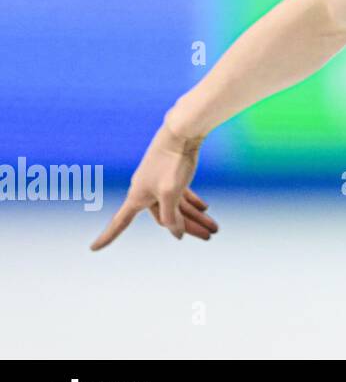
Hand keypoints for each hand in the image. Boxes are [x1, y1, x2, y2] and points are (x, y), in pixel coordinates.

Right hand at [90, 123, 218, 248]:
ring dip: (196, 217)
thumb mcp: (171, 193)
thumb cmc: (172, 162)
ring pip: (178, 207)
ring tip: (215, 229)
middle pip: (166, 218)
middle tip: (210, 236)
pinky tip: (205, 209)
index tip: (93, 248)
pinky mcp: (172, 175)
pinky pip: (182, 195)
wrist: (182, 132)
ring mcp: (159, 183)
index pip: (119, 223)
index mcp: (137, 197)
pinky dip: (193, 202)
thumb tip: (177, 234)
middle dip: (189, 228)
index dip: (107, 237)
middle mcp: (146, 192)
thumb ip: (171, 216)